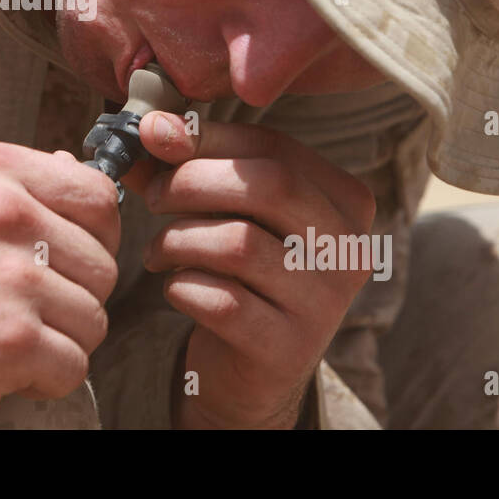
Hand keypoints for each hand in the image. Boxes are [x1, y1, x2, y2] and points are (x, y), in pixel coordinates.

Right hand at [0, 141, 119, 427]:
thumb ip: (12, 188)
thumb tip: (76, 174)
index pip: (98, 196)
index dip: (94, 238)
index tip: (67, 261)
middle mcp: (4, 212)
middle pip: (103, 264)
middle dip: (73, 298)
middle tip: (18, 311)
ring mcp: (10, 275)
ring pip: (93, 319)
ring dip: (56, 342)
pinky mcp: (9, 338)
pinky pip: (72, 367)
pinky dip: (43, 381)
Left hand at [136, 112, 375, 428]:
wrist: (249, 371)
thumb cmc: (237, 273)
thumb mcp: (224, 211)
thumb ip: (188, 167)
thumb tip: (150, 127)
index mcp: (345, 201)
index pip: (276, 147)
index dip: (206, 136)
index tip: (152, 133)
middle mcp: (348, 249)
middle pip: (269, 185)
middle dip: (192, 181)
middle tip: (152, 196)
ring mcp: (325, 303)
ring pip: (239, 244)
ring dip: (177, 240)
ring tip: (157, 251)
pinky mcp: (288, 349)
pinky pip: (223, 302)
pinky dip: (184, 287)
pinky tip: (175, 288)